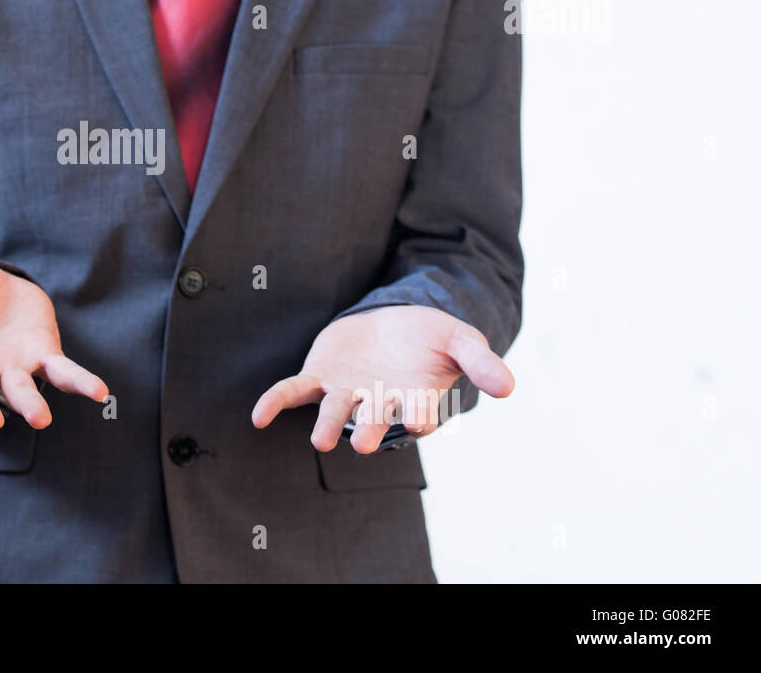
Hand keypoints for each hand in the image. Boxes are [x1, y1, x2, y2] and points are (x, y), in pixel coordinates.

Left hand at [251, 305, 514, 453]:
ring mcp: (346, 392)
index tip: (420, 419)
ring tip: (322, 441)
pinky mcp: (319, 377)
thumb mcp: (461, 341)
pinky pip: (293, 392)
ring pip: (334, 412)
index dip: (419, 415)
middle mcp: (379, 403)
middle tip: (366, 443)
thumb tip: (509, 387)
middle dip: (370, 429)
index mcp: (416, 399)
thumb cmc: (432, 339)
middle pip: (374, 419)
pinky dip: (275, 403)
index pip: (419, 412)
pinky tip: (258, 417)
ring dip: (328, 426)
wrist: (396, 323)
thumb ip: (480, 362)